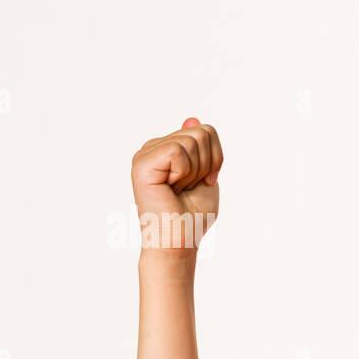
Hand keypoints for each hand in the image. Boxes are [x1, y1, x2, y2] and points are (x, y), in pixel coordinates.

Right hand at [131, 117, 223, 254]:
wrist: (180, 239)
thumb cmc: (193, 215)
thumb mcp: (206, 175)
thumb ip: (203, 148)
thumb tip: (193, 119)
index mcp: (168, 150)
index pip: (206, 131)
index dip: (216, 159)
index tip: (204, 181)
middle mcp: (154, 148)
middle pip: (201, 132)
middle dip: (207, 164)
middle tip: (189, 187)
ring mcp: (146, 154)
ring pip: (192, 140)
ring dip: (195, 171)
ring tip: (178, 189)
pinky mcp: (142, 163)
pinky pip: (177, 152)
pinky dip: (184, 173)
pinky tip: (170, 188)